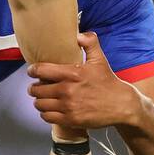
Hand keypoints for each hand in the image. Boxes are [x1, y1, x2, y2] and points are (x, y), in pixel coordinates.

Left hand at [28, 32, 142, 130]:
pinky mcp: (70, 120)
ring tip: (43, 98)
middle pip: (36, 89)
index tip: (32, 71)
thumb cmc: (108, 82)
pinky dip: (45, 113)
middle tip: (38, 87)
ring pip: (39, 104)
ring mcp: (68, 106)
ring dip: (39, 101)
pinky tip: (50, 109)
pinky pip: (47, 117)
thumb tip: (79, 34)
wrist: (121, 105)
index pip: (40, 70)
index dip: (32, 70)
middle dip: (35, 87)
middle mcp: (67, 90)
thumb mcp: (100, 59)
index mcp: (72, 73)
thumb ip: (89, 43)